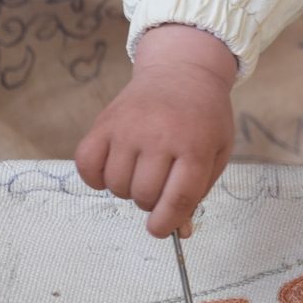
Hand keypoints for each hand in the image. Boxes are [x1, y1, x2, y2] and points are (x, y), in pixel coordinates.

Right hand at [75, 24, 236, 237]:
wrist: (182, 70)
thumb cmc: (203, 117)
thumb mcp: (216, 152)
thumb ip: (199, 192)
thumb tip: (179, 232)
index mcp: (195, 146)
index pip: (177, 198)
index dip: (166, 223)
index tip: (160, 229)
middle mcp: (160, 136)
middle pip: (143, 195)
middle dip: (150, 201)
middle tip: (158, 184)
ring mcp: (129, 128)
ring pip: (116, 185)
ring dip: (127, 189)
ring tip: (141, 169)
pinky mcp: (104, 122)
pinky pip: (86, 165)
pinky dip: (96, 177)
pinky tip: (113, 168)